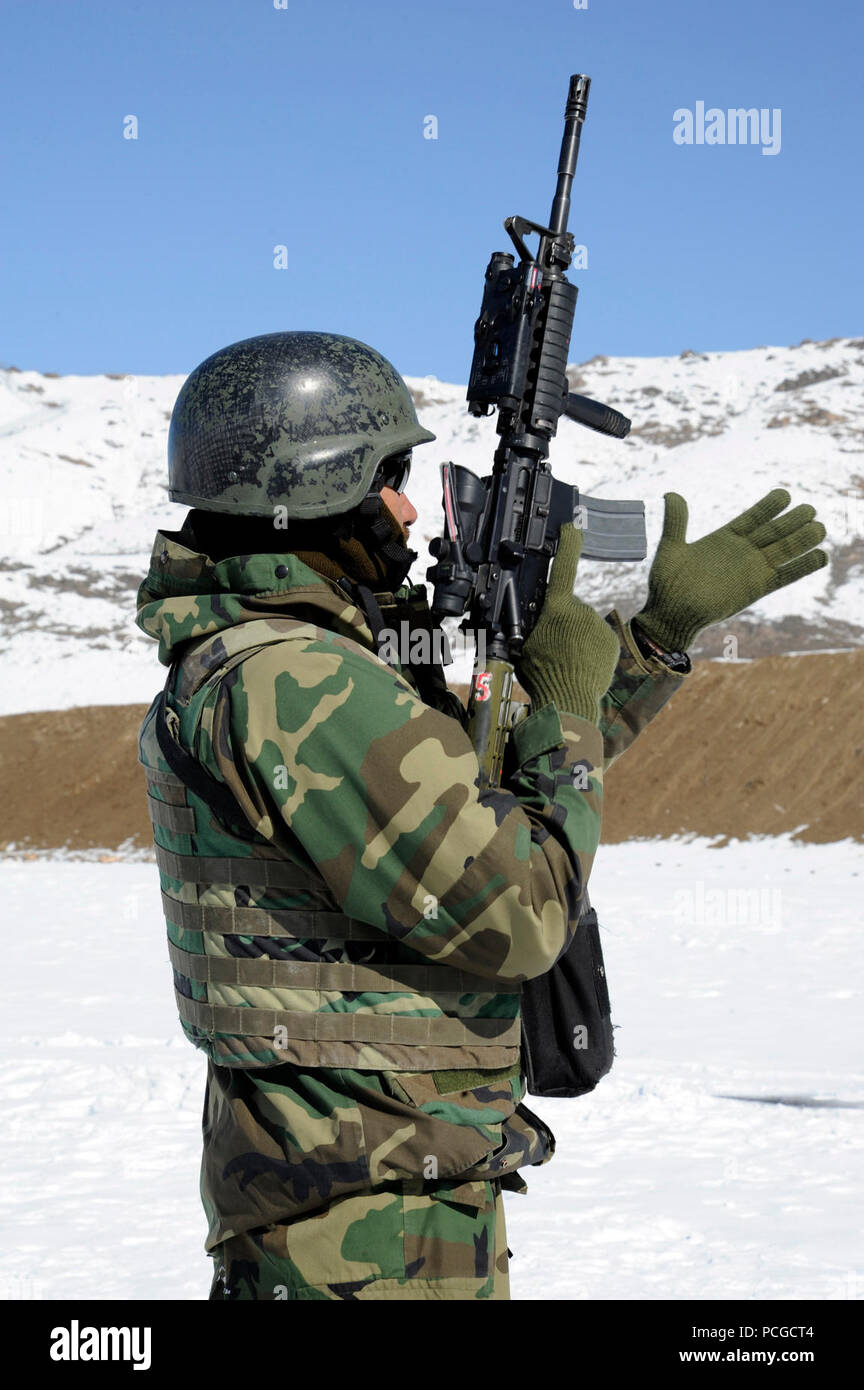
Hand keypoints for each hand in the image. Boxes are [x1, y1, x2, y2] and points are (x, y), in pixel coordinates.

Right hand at [515, 523, 619, 723]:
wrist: (571, 699)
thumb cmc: (541, 674)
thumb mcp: (523, 645)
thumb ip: (525, 624)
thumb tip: (516, 615)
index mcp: (557, 609)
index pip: (564, 568)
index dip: (568, 544)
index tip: (571, 526)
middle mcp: (581, 611)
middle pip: (568, 609)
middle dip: (561, 623)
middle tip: (552, 648)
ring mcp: (598, 625)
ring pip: (583, 626)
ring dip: (575, 638)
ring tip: (566, 660)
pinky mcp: (611, 641)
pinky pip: (597, 639)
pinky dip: (589, 648)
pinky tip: (581, 664)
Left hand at [634, 489, 827, 652]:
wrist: (671, 615)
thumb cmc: (667, 585)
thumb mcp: (670, 548)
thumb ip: (675, 521)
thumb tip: (671, 494)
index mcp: (724, 539)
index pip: (752, 517)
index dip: (768, 506)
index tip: (784, 494)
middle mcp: (742, 552)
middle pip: (773, 531)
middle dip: (792, 520)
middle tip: (810, 508)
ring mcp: (751, 569)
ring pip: (783, 551)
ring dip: (802, 540)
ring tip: (820, 527)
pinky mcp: (757, 588)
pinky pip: (784, 575)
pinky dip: (802, 567)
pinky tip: (821, 557)